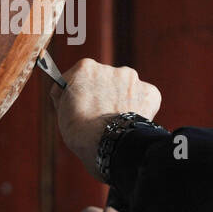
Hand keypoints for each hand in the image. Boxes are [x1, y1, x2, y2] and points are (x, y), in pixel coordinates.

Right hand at [49, 58, 161, 181]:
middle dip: (102, 95)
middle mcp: (111, 68)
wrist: (109, 143)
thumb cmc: (80, 130)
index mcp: (85, 67)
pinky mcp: (150, 92)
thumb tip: (71, 94)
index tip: (79, 107)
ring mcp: (133, 79)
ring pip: (124, 89)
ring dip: (120, 101)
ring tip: (115, 123)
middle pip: (104, 82)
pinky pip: (142, 99)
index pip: (79, 78)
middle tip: (98, 117)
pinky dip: (138, 109)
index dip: (78, 94)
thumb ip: (69, 95)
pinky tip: (129, 122)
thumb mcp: (62, 109)